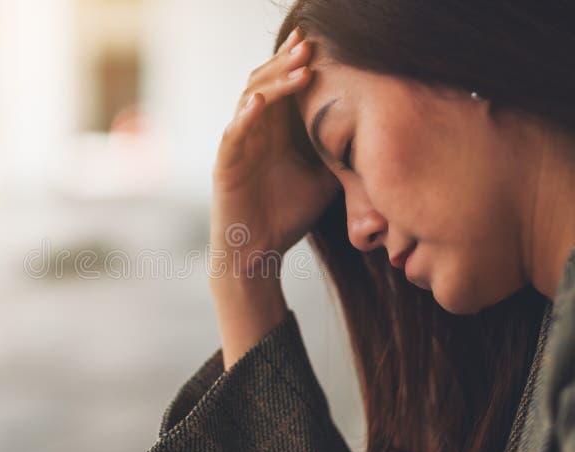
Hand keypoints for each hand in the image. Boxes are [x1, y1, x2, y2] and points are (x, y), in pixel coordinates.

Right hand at [209, 27, 340, 369]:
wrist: (257, 253)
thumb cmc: (288, 216)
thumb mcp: (325, 180)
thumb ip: (342, 156)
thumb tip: (383, 141)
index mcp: (277, 129)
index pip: (285, 85)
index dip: (298, 62)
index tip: (320, 42)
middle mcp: (255, 130)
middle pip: (266, 82)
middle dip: (288, 62)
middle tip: (311, 44)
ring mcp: (239, 144)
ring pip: (250, 99)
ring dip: (274, 82)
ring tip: (299, 67)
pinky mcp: (225, 163)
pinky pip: (233, 134)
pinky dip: (245, 116)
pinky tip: (260, 102)